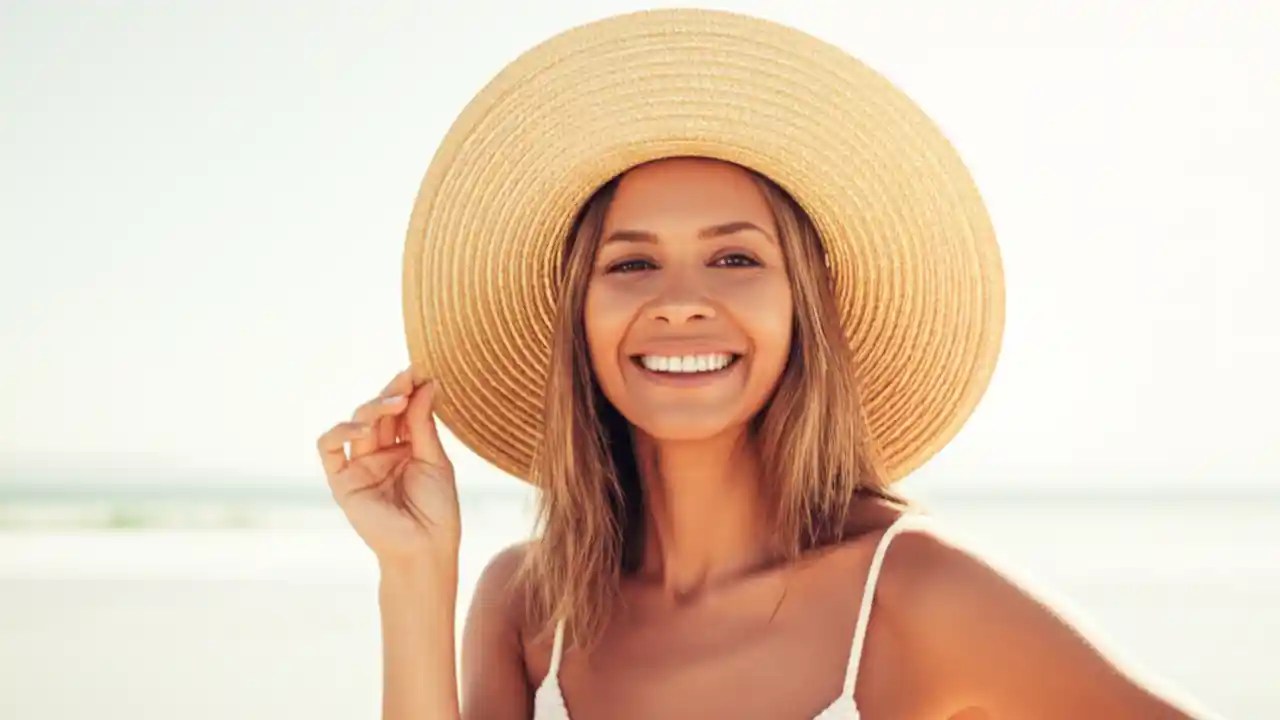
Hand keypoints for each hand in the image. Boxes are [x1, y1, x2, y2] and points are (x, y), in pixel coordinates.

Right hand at [316, 367, 459, 568]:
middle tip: (410, 376)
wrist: (425, 549)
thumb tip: (426, 383)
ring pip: (357, 422)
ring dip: (375, 406)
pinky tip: (362, 426)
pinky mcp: (342, 481)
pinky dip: (340, 431)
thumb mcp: (434, 460)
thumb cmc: (437, 510)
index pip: (402, 410)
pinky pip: (329, 448)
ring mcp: (360, 465)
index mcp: (406, 447)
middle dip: (394, 392)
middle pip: (380, 412)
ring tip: (397, 400)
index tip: (422, 370)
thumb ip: (423, 423)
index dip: (409, 390)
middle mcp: (381, 452)